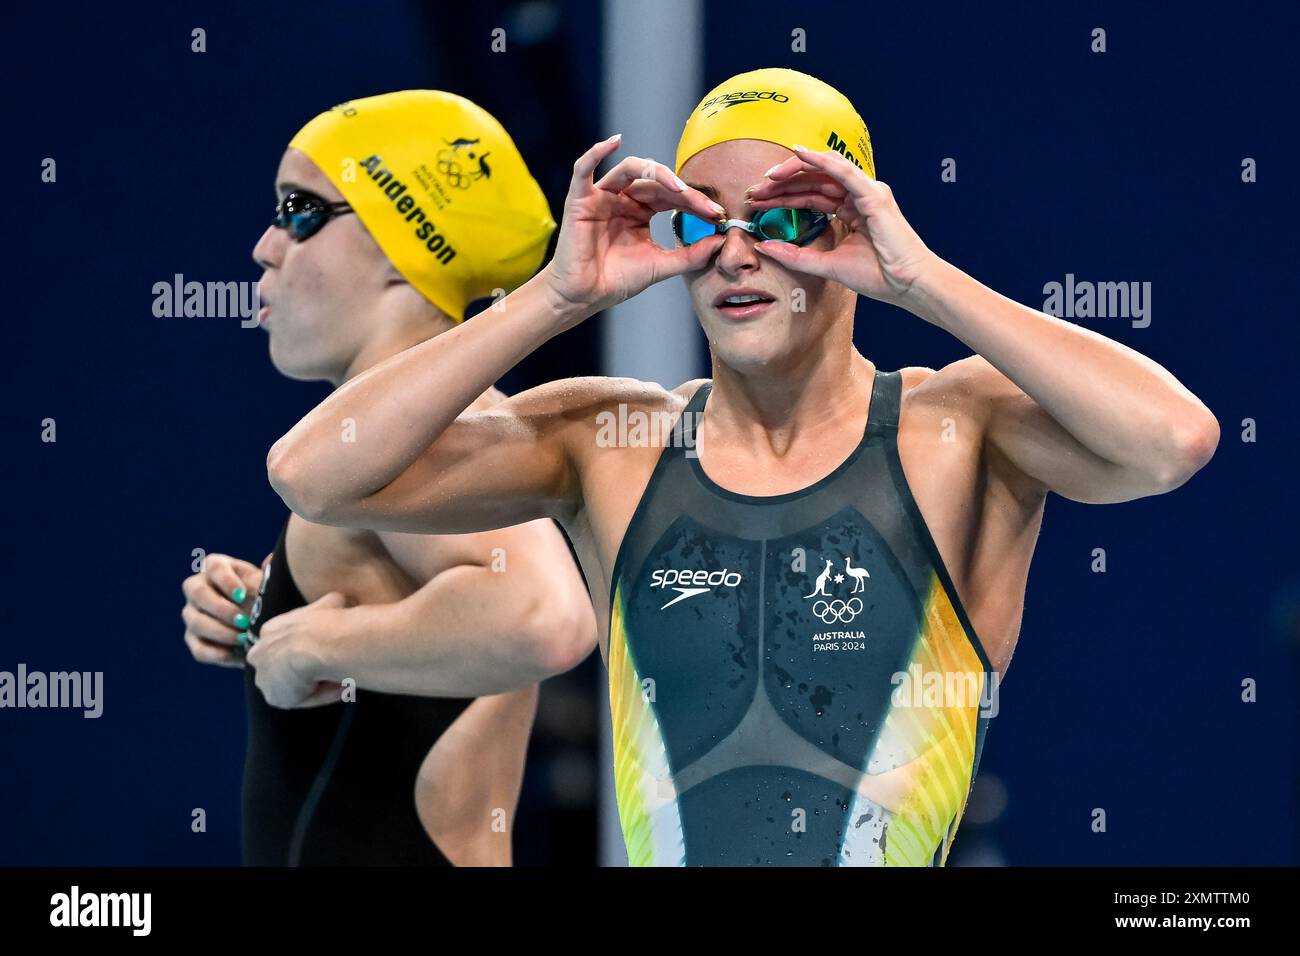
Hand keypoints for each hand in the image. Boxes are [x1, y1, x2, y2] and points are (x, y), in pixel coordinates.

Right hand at [180, 552, 263, 667]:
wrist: (266, 625)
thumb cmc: (266, 596)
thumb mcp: (268, 585)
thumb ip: (267, 576)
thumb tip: (267, 563)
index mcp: (216, 567)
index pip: (213, 566)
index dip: (226, 581)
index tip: (243, 595)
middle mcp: (198, 588)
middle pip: (197, 593)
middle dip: (221, 609)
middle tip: (244, 621)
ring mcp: (192, 614)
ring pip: (196, 622)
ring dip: (221, 632)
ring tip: (244, 638)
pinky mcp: (195, 639)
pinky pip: (198, 649)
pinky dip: (217, 653)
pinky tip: (236, 653)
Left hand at [246, 591, 349, 708]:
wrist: (315, 643)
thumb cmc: (324, 621)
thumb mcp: (331, 602)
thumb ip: (330, 605)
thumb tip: (342, 601)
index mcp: (270, 631)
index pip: (286, 644)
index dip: (309, 648)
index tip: (329, 650)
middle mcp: (259, 654)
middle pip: (284, 666)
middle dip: (307, 669)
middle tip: (334, 668)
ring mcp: (264, 678)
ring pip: (294, 684)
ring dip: (316, 683)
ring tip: (342, 679)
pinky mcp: (274, 697)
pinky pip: (301, 699)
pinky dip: (320, 695)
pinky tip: (338, 687)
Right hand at [542, 134, 728, 319]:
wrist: (585, 297)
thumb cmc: (617, 281)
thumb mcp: (661, 266)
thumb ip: (690, 255)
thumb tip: (721, 241)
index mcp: (641, 211)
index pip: (672, 197)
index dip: (695, 203)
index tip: (718, 215)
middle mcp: (623, 199)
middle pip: (657, 182)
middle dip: (684, 193)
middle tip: (707, 207)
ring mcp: (602, 197)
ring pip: (629, 169)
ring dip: (656, 172)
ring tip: (678, 188)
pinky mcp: (580, 199)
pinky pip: (584, 169)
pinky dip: (597, 152)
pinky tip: (614, 141)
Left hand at [744, 146, 938, 304]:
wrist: (906, 284)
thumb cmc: (878, 275)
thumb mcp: (827, 265)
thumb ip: (796, 256)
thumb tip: (764, 247)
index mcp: (851, 210)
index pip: (811, 195)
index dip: (783, 196)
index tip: (758, 201)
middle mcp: (859, 196)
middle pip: (814, 181)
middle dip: (782, 183)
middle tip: (755, 191)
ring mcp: (867, 192)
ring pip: (825, 170)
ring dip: (795, 170)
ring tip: (768, 177)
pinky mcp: (873, 195)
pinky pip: (843, 170)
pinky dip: (820, 160)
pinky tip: (799, 155)